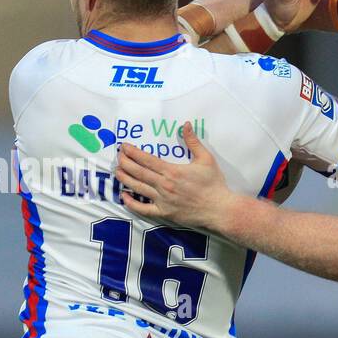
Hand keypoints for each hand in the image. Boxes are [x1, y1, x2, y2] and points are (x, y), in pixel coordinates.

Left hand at [115, 123, 238, 231]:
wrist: (220, 209)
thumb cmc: (214, 184)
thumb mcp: (206, 159)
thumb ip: (193, 141)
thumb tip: (185, 124)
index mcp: (172, 171)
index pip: (146, 159)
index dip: (132, 152)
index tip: (124, 147)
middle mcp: (164, 185)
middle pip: (138, 172)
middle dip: (125, 163)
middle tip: (118, 156)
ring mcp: (163, 200)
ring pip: (138, 188)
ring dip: (125, 179)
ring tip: (117, 172)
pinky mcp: (164, 213)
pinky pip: (143, 209)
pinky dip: (132, 203)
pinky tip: (124, 196)